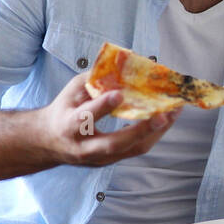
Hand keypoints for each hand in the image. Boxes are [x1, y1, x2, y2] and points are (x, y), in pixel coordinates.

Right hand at [40, 73, 180, 166]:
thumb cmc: (63, 111)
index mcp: (69, 126)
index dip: (102, 106)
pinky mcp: (112, 160)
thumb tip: (122, 63)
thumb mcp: (71, 91)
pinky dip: (154, 133)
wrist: (49, 143)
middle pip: (114, 143)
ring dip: (156, 131)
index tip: (120, 94)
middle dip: (140, 129)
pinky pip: (137, 148)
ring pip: (132, 149)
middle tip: (162, 114)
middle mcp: (84, 147)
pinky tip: (167, 118)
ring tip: (174, 112)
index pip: (85, 118)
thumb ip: (94, 79)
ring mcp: (100, 158)